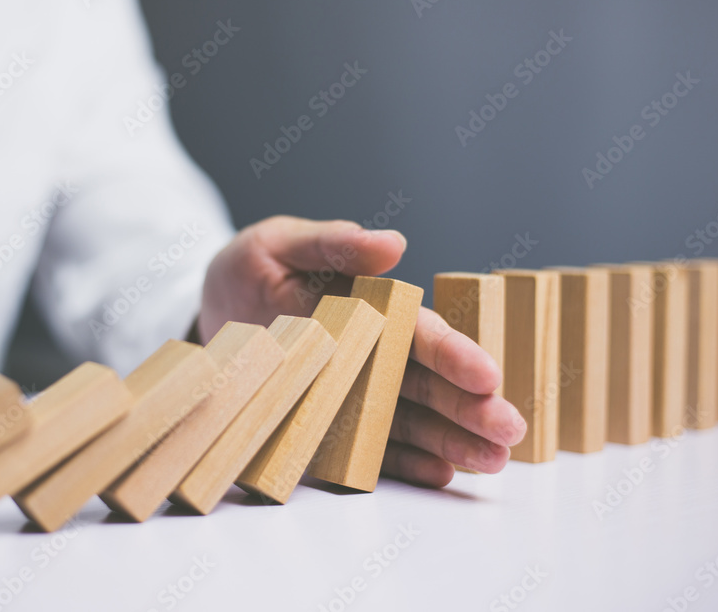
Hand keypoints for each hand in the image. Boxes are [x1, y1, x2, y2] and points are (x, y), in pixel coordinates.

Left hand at [199, 215, 525, 487]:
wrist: (207, 309)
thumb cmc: (250, 269)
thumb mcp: (283, 244)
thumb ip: (335, 245)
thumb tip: (393, 243)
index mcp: (368, 309)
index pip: (418, 333)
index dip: (453, 354)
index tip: (486, 375)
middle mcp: (369, 353)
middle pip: (426, 382)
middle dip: (470, 407)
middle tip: (510, 431)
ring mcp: (352, 392)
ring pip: (410, 419)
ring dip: (451, 440)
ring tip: (492, 462)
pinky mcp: (328, 423)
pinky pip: (369, 447)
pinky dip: (403, 462)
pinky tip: (439, 473)